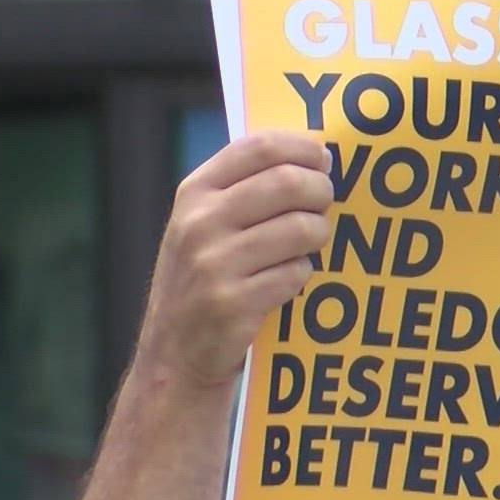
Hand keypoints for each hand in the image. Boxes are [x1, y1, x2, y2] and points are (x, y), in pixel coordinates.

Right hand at [134, 131, 333, 384]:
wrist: (174, 353)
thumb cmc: (202, 278)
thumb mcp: (203, 224)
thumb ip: (246, 188)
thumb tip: (318, 156)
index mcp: (195, 192)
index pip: (259, 146)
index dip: (302, 147)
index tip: (322, 159)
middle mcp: (200, 222)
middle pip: (288, 183)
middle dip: (320, 191)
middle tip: (325, 203)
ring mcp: (214, 264)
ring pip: (300, 229)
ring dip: (318, 235)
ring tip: (310, 243)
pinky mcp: (233, 303)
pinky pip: (296, 274)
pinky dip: (301, 274)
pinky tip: (288, 280)